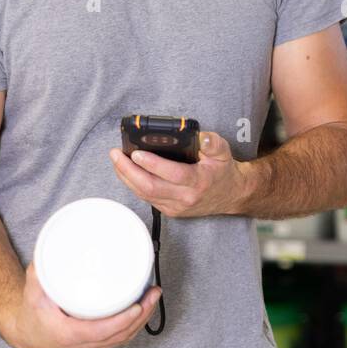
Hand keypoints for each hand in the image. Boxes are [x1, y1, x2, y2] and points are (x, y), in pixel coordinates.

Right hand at [0, 262, 161, 347]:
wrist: (28, 335)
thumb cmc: (32, 314)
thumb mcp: (32, 292)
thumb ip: (38, 274)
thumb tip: (46, 252)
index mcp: (68, 334)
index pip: (101, 332)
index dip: (122, 321)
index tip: (137, 307)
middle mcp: (83, 346)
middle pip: (119, 335)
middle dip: (141, 314)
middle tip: (153, 292)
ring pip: (123, 338)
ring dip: (142, 319)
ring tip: (153, 296)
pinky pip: (120, 340)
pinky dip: (134, 326)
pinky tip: (144, 310)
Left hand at [110, 131, 253, 217]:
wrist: (230, 195)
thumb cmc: (223, 171)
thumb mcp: (223, 152)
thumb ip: (213, 143)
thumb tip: (202, 137)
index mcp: (199, 181)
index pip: (172, 174)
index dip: (152, 164)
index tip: (136, 153)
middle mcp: (185, 197)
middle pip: (150, 187)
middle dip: (128, 170)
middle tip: (116, 154)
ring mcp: (176, 206)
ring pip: (144, 194)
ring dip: (126, 177)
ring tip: (116, 160)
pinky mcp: (170, 210)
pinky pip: (147, 198)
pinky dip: (133, 184)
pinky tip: (126, 172)